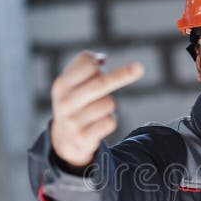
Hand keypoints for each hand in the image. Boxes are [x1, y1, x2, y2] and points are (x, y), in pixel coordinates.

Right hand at [50, 51, 143, 168]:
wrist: (64, 141)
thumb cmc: (74, 103)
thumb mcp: (71, 84)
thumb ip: (83, 66)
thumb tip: (101, 59)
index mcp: (61, 85)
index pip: (86, 66)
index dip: (96, 65)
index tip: (98, 67)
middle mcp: (65, 103)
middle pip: (100, 83)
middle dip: (122, 75)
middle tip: (139, 68)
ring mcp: (73, 122)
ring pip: (109, 103)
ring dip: (109, 105)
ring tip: (96, 111)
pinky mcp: (84, 138)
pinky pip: (110, 122)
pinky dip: (109, 121)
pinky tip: (97, 125)